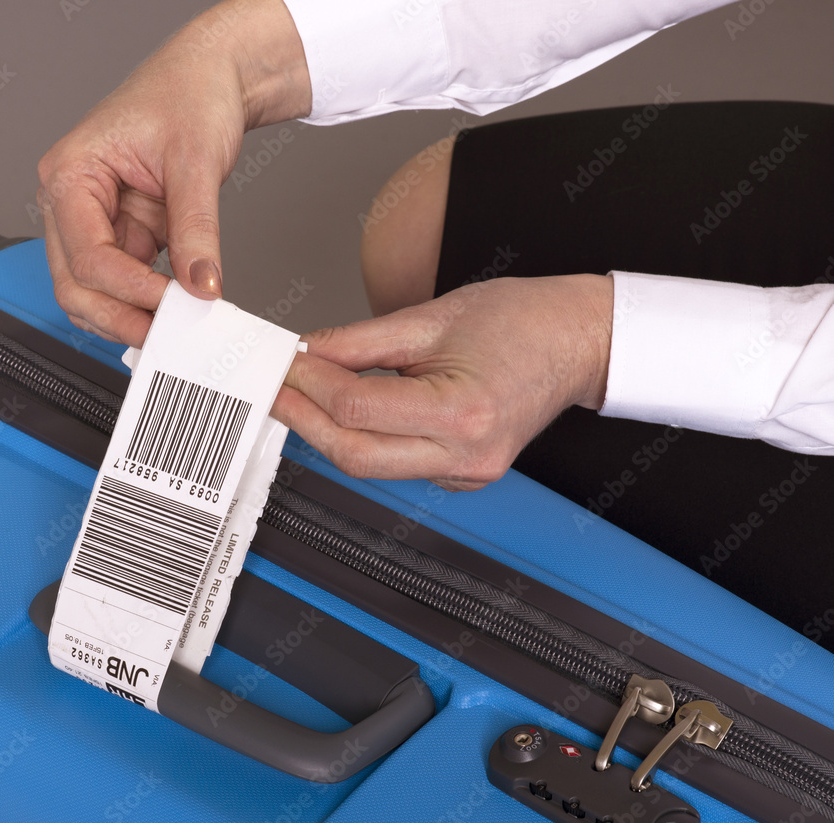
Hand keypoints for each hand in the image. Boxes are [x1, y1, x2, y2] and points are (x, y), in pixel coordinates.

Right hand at [37, 0, 311, 345]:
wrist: (206, 81)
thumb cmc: (187, 98)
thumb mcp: (196, 163)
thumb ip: (197, 230)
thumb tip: (202, 285)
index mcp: (70, 175)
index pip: (87, 255)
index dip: (130, 290)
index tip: (175, 305)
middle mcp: (70, 204)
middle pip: (75, 286)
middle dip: (118, 317)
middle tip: (167, 335)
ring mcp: (94, 224)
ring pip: (92, 294)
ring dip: (129, 317)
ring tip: (176, 327)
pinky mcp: (122, 237)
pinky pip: (123, 286)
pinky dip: (145, 305)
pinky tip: (177, 311)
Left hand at [272, 274, 612, 490]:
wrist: (577, 343)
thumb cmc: (523, 322)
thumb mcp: (432, 317)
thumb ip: (360, 342)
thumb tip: (308, 354)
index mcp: (463, 413)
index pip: (357, 410)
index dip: (309, 386)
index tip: (284, 363)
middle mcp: (465, 456)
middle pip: (355, 455)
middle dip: (304, 420)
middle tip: (274, 388)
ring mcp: (465, 475)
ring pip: (370, 465)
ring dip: (329, 431)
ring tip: (302, 394)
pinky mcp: (460, 476)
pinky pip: (395, 464)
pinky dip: (363, 438)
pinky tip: (345, 412)